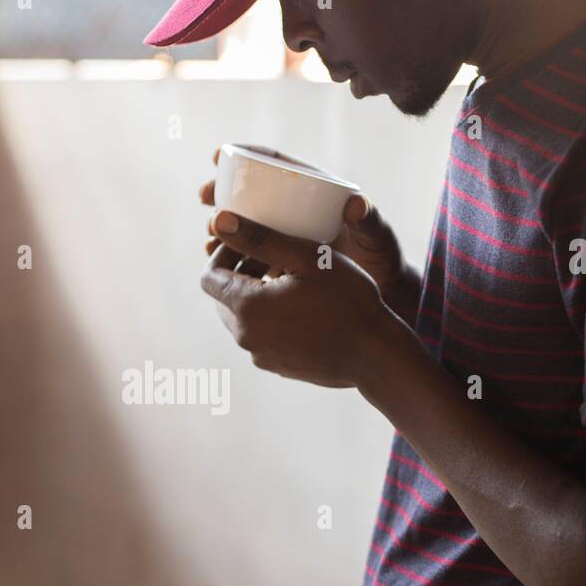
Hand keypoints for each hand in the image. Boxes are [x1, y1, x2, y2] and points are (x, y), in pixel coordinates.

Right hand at [199, 146, 408, 302]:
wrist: (380, 296)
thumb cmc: (383, 259)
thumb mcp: (377, 238)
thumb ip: (371, 222)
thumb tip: (356, 204)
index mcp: (314, 192)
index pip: (276, 166)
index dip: (246, 155)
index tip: (220, 155)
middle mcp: (295, 211)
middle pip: (252, 195)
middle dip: (223, 194)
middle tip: (203, 197)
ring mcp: (285, 237)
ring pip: (246, 226)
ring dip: (223, 229)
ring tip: (208, 237)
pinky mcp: (280, 263)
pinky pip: (250, 255)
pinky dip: (231, 256)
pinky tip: (216, 263)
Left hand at [201, 211, 400, 389]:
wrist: (375, 356)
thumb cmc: (346, 300)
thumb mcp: (305, 257)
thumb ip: (258, 238)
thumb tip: (218, 218)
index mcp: (246, 308)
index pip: (209, 276)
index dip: (225, 253)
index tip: (251, 242)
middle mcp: (245, 337)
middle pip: (223, 298)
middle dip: (240, 273)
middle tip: (273, 256)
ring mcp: (260, 356)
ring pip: (243, 317)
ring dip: (256, 294)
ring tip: (291, 278)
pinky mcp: (277, 366)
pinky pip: (262, 336)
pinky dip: (271, 317)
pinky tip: (302, 306)